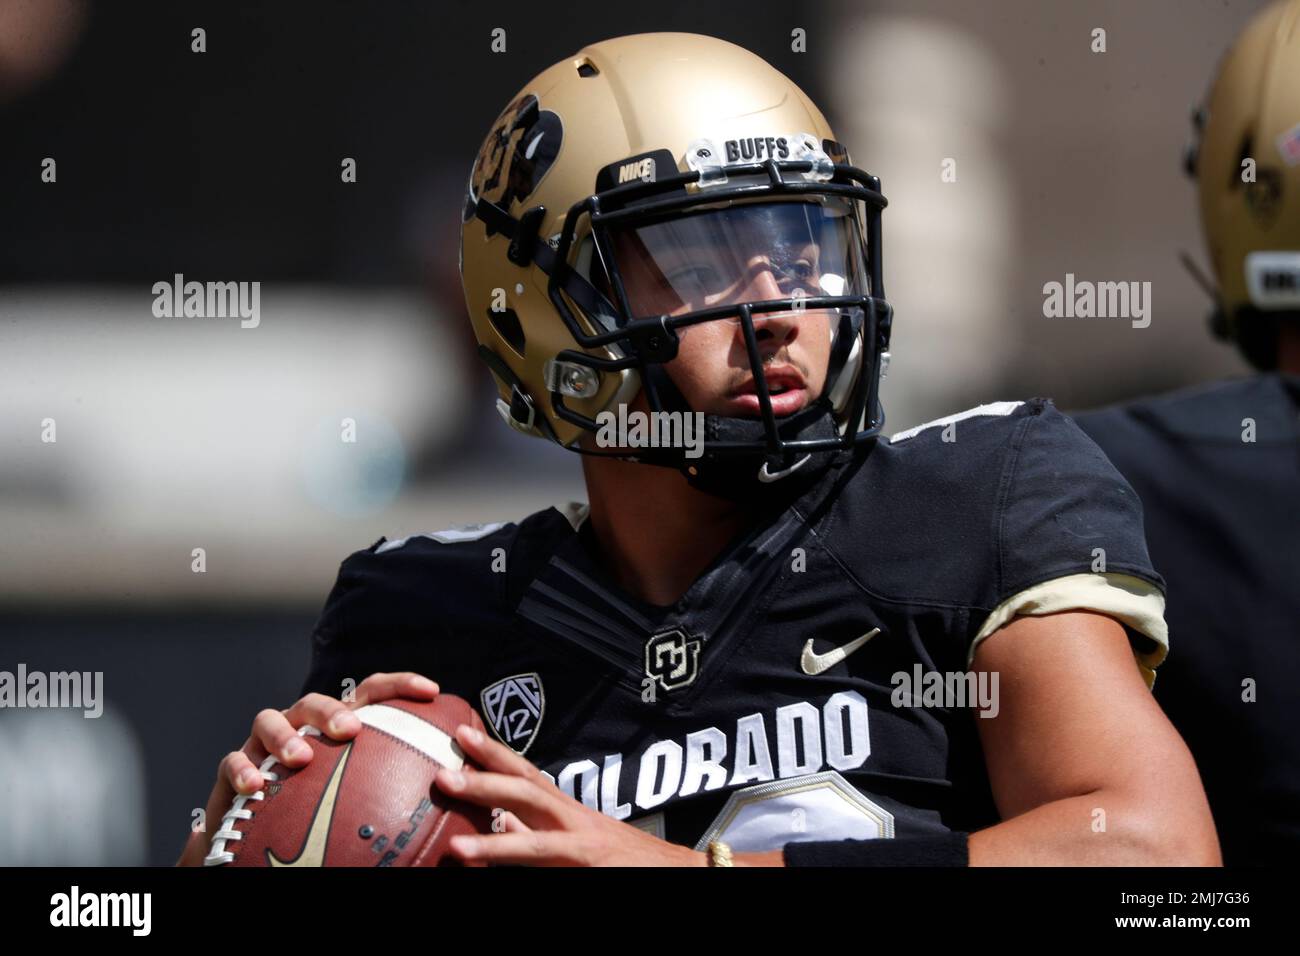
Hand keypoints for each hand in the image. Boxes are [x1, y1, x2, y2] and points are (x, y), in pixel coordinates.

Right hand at [175, 671, 439, 865]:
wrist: (260, 842)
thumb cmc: (321, 815)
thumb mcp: (362, 801)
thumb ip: (398, 794)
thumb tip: (458, 813)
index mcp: (336, 726)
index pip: (370, 693)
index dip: (401, 685)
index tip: (431, 691)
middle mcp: (300, 726)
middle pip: (314, 701)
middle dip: (332, 710)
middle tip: (350, 731)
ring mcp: (263, 744)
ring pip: (269, 719)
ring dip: (284, 736)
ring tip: (301, 758)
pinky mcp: (234, 768)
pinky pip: (232, 760)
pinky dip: (243, 769)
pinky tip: (256, 786)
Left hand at [433, 724, 706, 866]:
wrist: (678, 871)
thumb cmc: (621, 856)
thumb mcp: (577, 835)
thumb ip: (538, 828)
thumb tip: (500, 820)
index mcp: (565, 810)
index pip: (526, 772)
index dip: (494, 752)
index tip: (461, 732)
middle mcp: (573, 821)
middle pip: (528, 792)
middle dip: (485, 781)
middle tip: (442, 773)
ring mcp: (583, 847)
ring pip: (535, 842)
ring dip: (494, 844)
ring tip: (455, 848)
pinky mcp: (590, 870)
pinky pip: (550, 870)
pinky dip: (523, 870)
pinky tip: (498, 875)